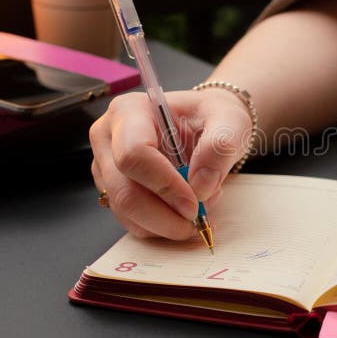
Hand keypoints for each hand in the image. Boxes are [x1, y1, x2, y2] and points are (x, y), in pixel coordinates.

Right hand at [89, 88, 251, 238]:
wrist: (206, 125)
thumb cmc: (212, 117)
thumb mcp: (230, 120)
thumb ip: (220, 146)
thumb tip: (201, 185)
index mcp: (129, 111)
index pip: (135, 154)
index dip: (164, 185)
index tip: (194, 203)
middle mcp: (109, 138)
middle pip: (124, 191)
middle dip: (165, 215)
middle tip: (198, 220)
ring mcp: (106, 166)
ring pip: (126, 212)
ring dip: (166, 223)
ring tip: (199, 209)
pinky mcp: (113, 190)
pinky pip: (132, 221)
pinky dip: (161, 227)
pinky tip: (184, 213)